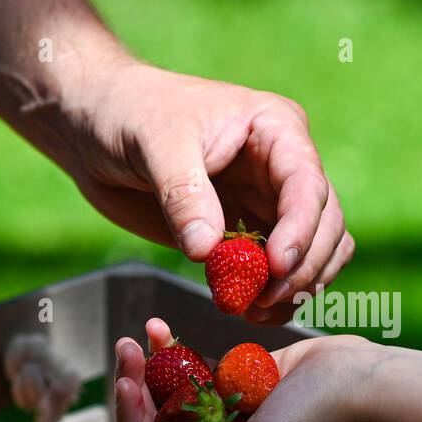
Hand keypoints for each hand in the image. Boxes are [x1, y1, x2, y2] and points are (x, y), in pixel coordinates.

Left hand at [57, 48, 353, 323]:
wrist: (96, 125)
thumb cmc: (127, 111)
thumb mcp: (153, 141)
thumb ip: (183, 194)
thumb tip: (206, 251)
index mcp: (275, 128)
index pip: (308, 184)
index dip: (301, 229)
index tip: (277, 268)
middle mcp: (284, 166)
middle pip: (325, 223)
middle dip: (303, 266)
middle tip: (263, 300)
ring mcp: (270, 202)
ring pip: (316, 251)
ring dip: (297, 287)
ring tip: (256, 311)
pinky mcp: (250, 234)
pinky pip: (282, 271)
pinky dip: (276, 295)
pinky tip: (249, 309)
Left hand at [112, 318, 379, 421]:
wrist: (360, 381)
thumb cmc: (316, 415)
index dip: (132, 421)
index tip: (127, 379)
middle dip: (135, 386)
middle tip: (125, 347)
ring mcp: (228, 414)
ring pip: (170, 394)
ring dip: (151, 365)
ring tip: (144, 332)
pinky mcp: (238, 383)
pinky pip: (194, 371)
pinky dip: (176, 352)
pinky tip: (162, 328)